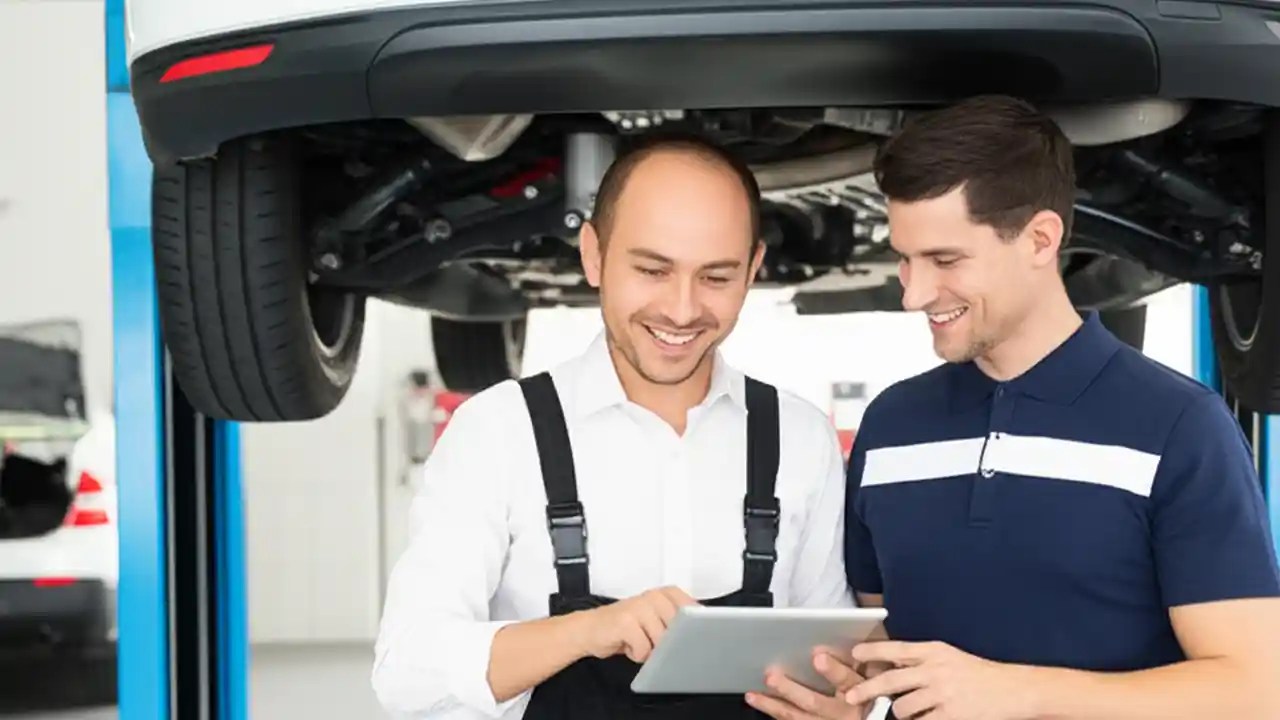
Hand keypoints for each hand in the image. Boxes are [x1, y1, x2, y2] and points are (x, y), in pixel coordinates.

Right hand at [577, 586, 696, 662]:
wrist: (590, 629)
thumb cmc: (628, 627)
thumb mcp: (657, 620)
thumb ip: (678, 622)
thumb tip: (702, 635)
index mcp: (667, 593)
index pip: (693, 611)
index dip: (693, 629)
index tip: (690, 638)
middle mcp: (654, 596)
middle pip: (679, 631)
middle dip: (668, 645)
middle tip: (652, 640)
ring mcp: (639, 606)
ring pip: (662, 642)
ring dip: (651, 650)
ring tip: (638, 641)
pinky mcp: (626, 621)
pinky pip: (644, 649)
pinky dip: (637, 654)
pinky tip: (628, 645)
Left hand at [744, 648, 870, 718]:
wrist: (862, 718)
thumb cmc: (863, 692)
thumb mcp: (866, 676)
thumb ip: (849, 661)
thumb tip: (825, 642)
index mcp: (855, 692)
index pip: (845, 680)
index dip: (832, 670)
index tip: (818, 657)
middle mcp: (840, 714)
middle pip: (814, 702)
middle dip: (790, 690)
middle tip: (771, 676)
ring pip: (796, 717)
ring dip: (772, 705)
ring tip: (752, 695)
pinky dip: (773, 712)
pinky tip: (758, 702)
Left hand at [846, 641, 1034, 719]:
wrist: (1013, 690)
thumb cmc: (978, 674)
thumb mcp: (949, 657)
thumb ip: (921, 660)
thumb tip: (889, 663)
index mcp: (935, 651)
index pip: (896, 649)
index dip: (872, 651)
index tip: (854, 654)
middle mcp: (936, 670)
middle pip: (890, 680)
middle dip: (865, 689)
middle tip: (849, 696)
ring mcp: (942, 693)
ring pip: (902, 707)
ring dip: (898, 713)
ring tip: (905, 713)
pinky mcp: (950, 715)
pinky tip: (924, 719)